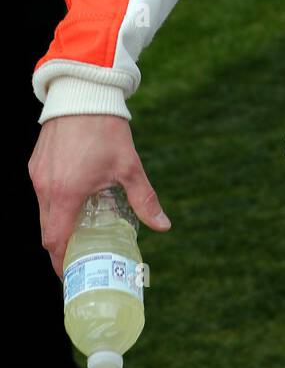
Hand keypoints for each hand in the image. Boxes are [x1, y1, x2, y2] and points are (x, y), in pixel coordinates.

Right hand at [29, 115, 171, 278]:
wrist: (83, 93)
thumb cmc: (106, 129)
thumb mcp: (129, 166)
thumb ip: (144, 199)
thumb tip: (164, 226)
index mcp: (65, 195)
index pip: (56, 242)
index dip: (62, 263)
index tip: (73, 274)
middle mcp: (45, 188)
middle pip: (47, 231)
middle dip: (61, 247)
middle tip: (80, 256)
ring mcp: (37, 175)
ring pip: (42, 211)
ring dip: (58, 223)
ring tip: (80, 228)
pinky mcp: (36, 163)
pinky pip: (42, 191)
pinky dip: (54, 202)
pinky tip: (74, 197)